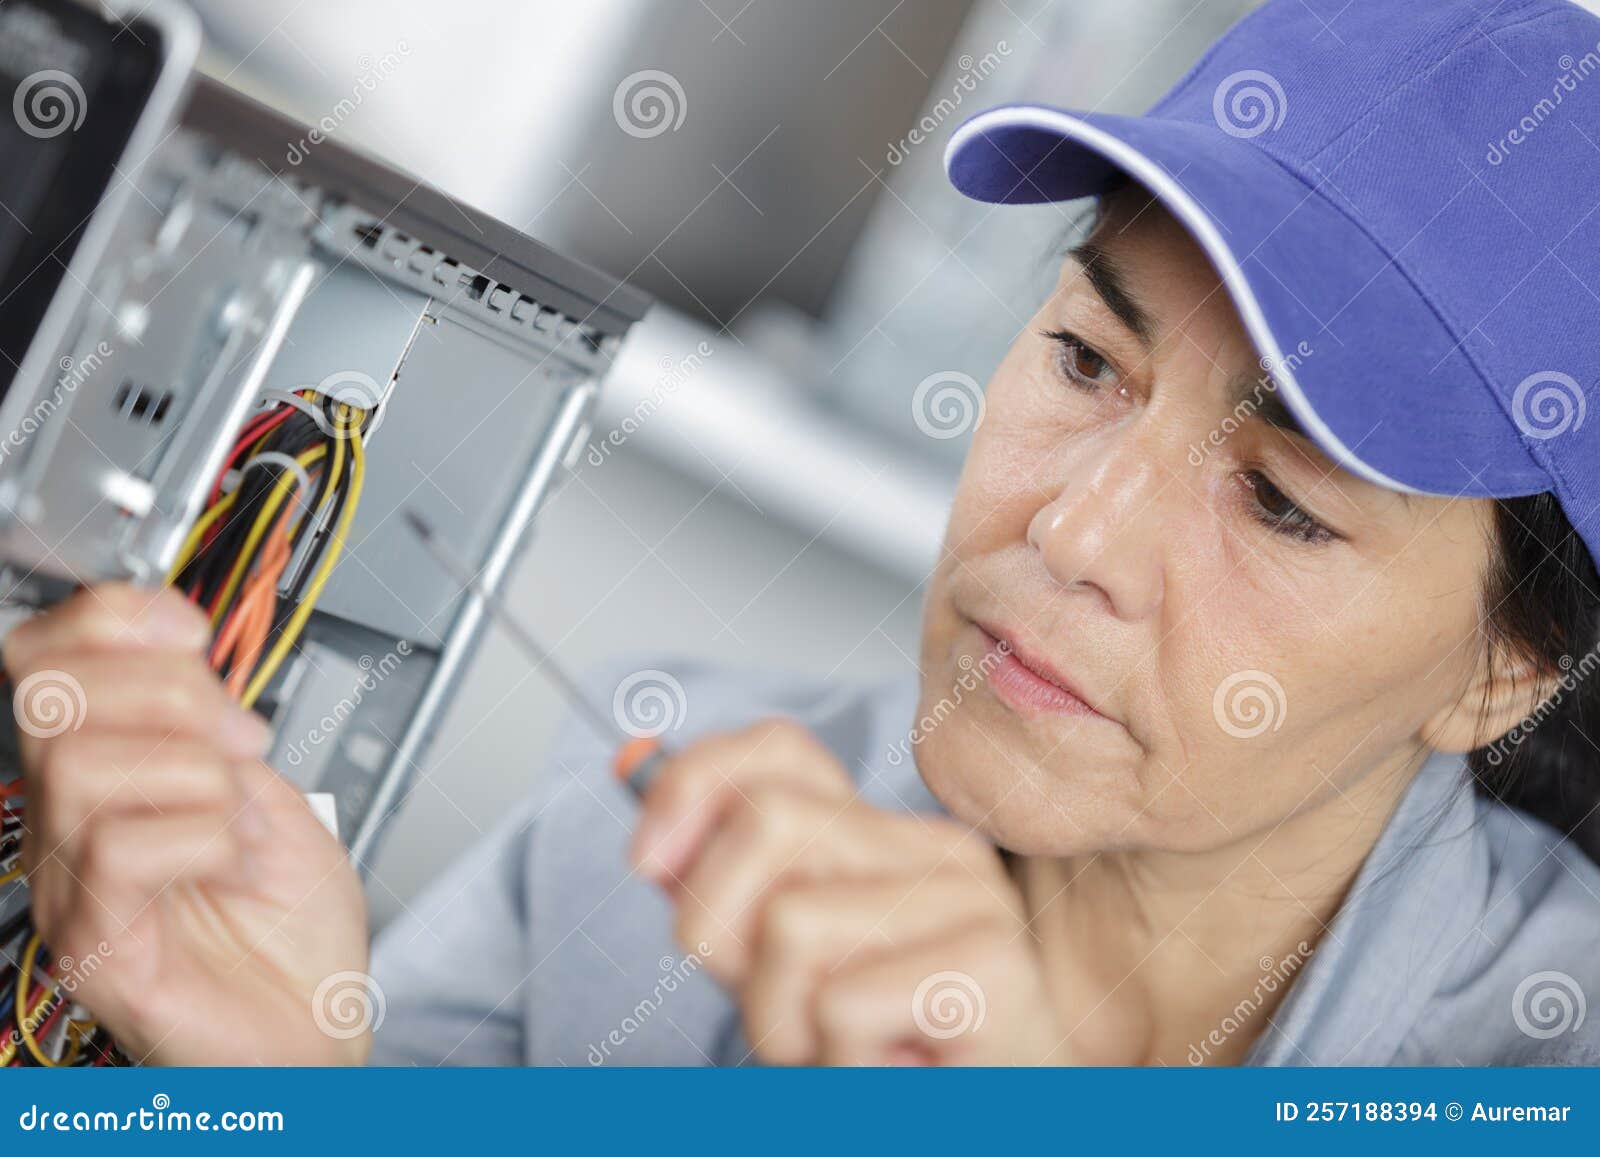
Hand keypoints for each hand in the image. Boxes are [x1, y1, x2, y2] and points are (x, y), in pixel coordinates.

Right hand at [6, 584, 370, 1064]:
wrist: (319, 1036)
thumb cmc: (295, 937)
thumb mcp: (275, 797)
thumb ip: (220, 734)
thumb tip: (188, 668)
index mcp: (113, 778)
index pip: (47, 660)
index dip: (112, 618)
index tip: (188, 630)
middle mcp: (75, 828)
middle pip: (55, 697)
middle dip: (171, 692)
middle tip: (241, 740)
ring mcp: (75, 889)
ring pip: (81, 766)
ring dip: (192, 770)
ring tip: (241, 812)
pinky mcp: (95, 946)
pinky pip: (118, 850)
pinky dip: (202, 833)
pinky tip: (233, 858)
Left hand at [631, 717, 1071, 1064]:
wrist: (986, 1123)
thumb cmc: (878, 1058)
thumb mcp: (774, 967)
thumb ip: (720, 893)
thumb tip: (642, 803)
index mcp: (888, 836)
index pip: (780, 750)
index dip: (692, 784)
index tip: (648, 862)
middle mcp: (936, 849)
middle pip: (767, 819)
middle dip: (722, 929)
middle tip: (777, 1009)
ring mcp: (971, 901)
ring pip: (790, 920)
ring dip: (781, 1021)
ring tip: (840, 1052)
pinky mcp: (991, 969)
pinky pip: (840, 1004)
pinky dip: (837, 1063)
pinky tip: (886, 1072)